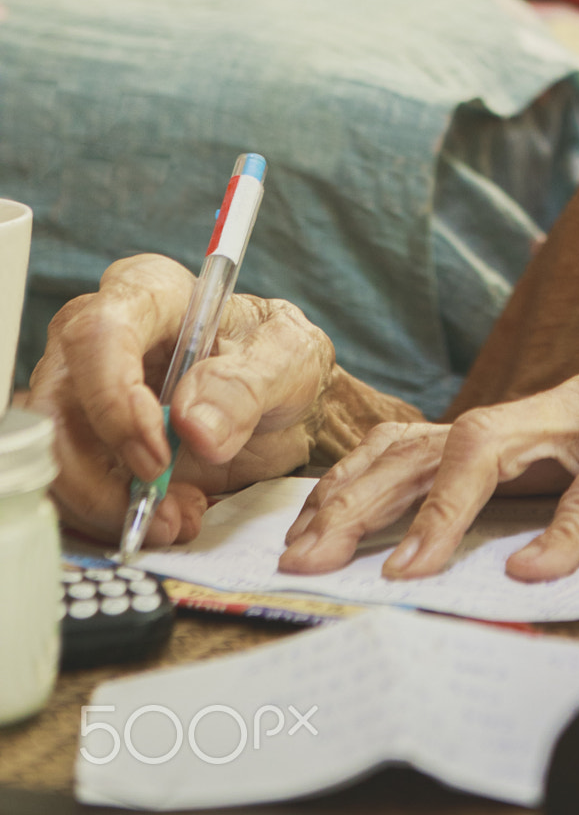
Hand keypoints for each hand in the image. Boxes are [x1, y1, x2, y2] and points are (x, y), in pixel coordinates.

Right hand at [26, 253, 336, 546]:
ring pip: (55, 458)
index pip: (98, 333)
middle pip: (55, 406)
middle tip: (159, 507)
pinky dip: (114, 517)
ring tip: (176, 518)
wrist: (288, 406)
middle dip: (96, 475)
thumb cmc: (280, 359)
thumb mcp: (288, 359)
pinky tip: (172, 518)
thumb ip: (244, 385)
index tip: (156, 453)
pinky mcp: (91, 448)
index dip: (113, 397)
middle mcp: (102, 343)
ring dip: (106, 506)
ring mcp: (88, 397)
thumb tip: (192, 424)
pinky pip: (74, 491)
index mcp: (149, 295)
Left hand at [278, 373, 578, 580]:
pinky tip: (533, 570)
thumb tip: (432, 579)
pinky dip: (563, 530)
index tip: (300, 544)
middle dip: (359, 497)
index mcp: (530, 429)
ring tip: (405, 573)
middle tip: (311, 559)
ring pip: (491, 438)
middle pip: (429, 439)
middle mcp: (554, 407)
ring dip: (438, 511)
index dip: (351, 488)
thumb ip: (524, 524)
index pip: (416, 444)